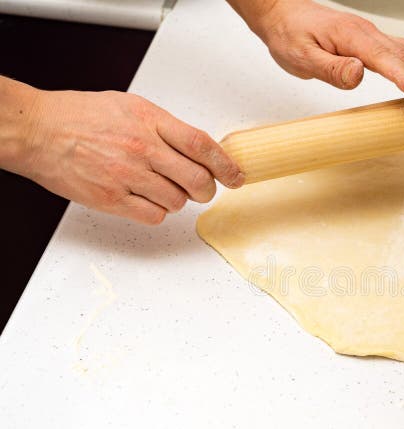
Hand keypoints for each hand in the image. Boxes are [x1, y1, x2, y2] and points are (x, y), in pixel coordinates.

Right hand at [20, 89, 242, 224]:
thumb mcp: (130, 107)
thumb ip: (165, 127)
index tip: (236, 176)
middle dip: (207, 189)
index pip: (201, 145)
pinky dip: (157, 212)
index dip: (226, 165)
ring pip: (177, 201)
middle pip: (197, 179)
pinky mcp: (112, 198)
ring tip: (160, 188)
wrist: (37, 131)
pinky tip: (145, 199)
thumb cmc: (79, 116)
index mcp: (149, 121)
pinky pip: (154, 215)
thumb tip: (197, 148)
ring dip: (178, 199)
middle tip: (203, 189)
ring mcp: (127, 175)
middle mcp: (142, 148)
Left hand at [230, 0, 403, 113]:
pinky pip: (403, 48)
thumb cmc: (288, 35)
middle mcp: (368, 34)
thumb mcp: (301, 56)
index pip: (390, 63)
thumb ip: (331, 67)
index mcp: (354, 38)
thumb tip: (358, 74)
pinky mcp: (370, 41)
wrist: (280, 14)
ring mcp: (371, 36)